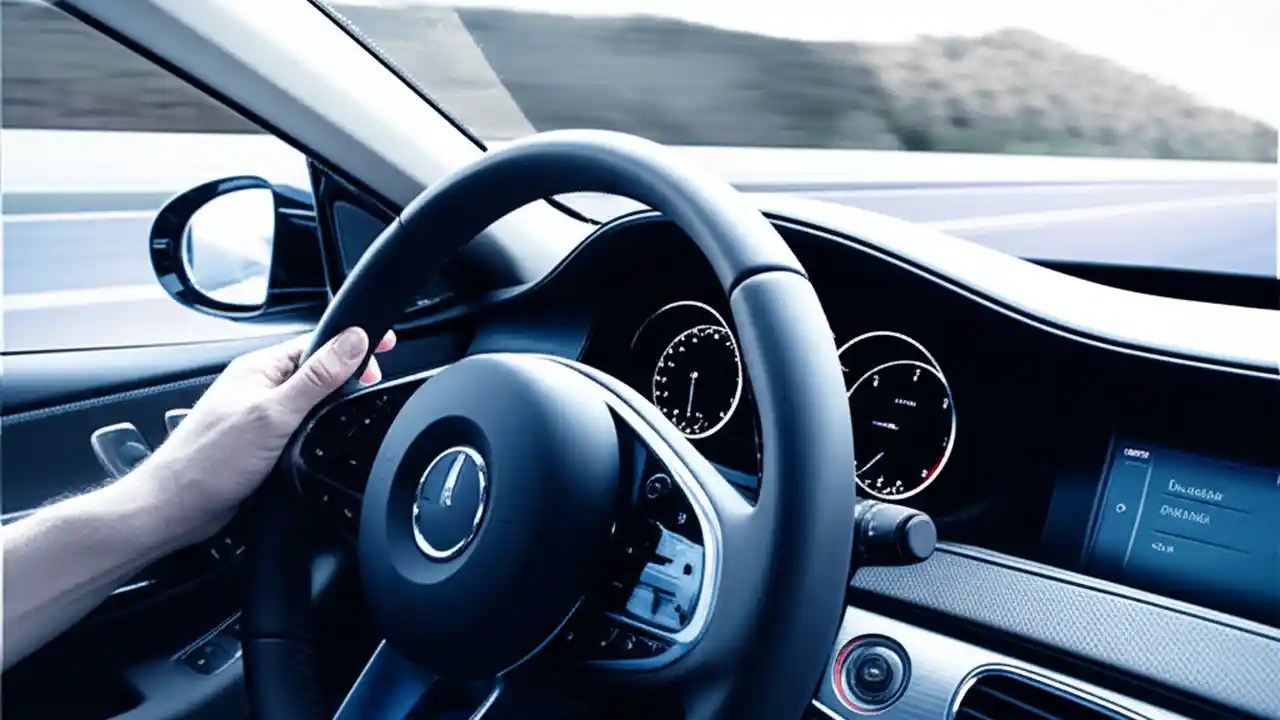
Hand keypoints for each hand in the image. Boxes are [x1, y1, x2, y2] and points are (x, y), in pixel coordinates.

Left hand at [135, 327, 395, 547]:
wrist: (176, 509)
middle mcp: (259, 386)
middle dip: (348, 374)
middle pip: (318, 369)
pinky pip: (301, 425)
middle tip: (372, 386)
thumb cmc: (208, 461)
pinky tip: (325, 439)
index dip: (353, 343)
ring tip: (353, 410)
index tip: (385, 344)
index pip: (317, 342)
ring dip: (333, 403)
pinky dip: (319, 428)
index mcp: (259, 367)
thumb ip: (316, 378)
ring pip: (310, 400)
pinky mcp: (263, 442)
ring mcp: (260, 414)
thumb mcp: (273, 414)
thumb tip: (352, 341)